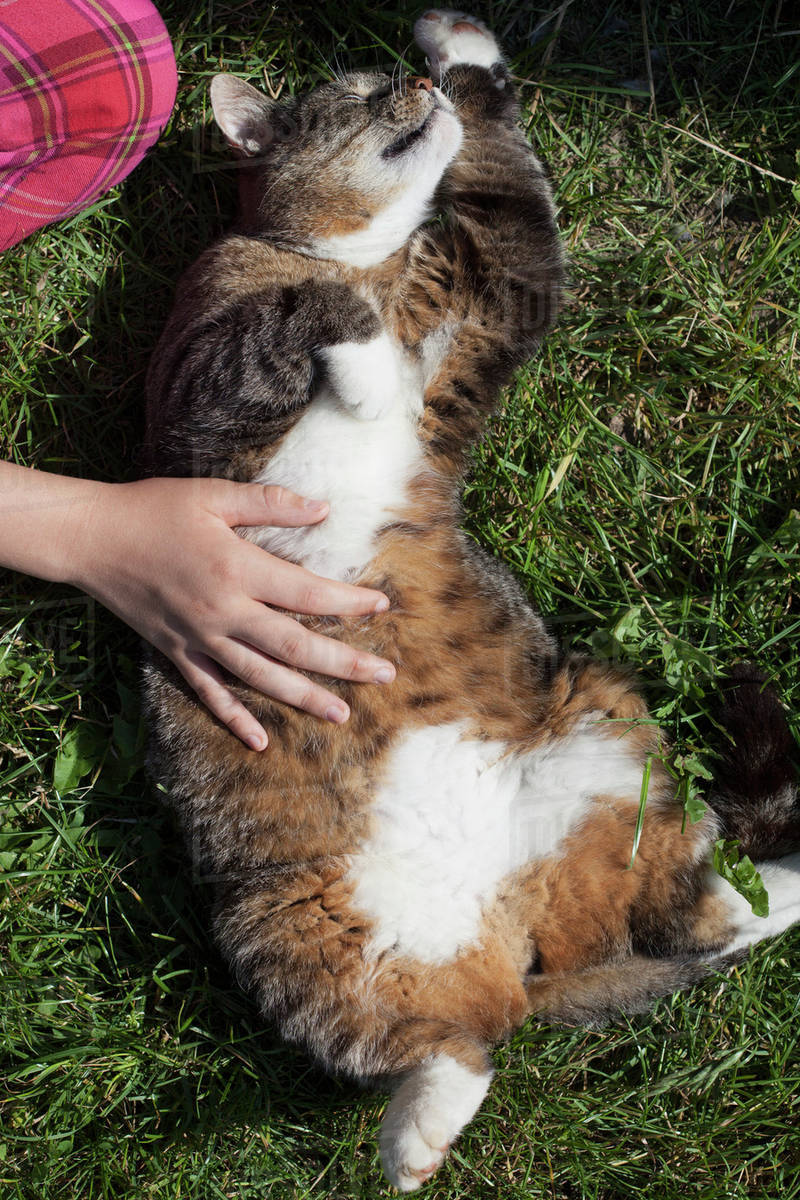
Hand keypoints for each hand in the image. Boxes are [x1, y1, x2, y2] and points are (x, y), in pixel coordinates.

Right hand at [69, 477, 394, 748]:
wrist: (90, 539)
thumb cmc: (153, 510)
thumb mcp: (213, 496)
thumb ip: (269, 504)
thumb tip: (323, 509)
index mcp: (237, 568)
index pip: (308, 593)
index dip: (349, 601)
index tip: (382, 605)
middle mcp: (223, 611)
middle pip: (295, 645)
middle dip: (344, 662)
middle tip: (384, 675)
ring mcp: (199, 638)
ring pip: (261, 676)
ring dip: (303, 697)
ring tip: (342, 714)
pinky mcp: (176, 652)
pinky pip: (210, 693)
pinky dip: (235, 718)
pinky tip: (260, 741)